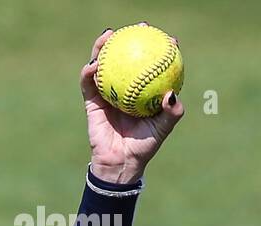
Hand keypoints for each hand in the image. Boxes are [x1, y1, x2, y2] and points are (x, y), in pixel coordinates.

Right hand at [79, 25, 184, 183]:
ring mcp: (106, 92)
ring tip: (109, 34)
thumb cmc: (145, 145)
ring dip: (104, 46)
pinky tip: (94, 63)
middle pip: (125, 57)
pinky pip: (88, 82)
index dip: (160, 51)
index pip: (151, 66)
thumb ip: (172, 113)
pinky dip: (90, 71)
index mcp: (142, 91)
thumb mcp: (163, 128)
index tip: (170, 40)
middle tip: (140, 27)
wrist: (121, 162)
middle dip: (131, 38)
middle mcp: (124, 87)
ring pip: (103, 63)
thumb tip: (172, 94)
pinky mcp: (91, 100)